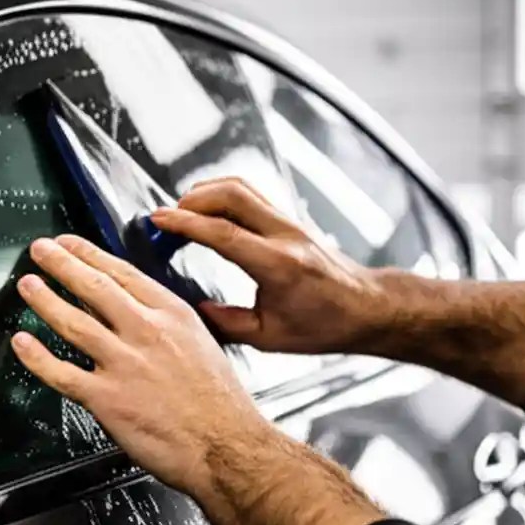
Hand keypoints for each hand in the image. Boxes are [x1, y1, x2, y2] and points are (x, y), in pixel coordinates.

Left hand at [10, 235, 274, 497]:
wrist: (227, 447)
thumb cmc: (220, 405)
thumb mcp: (200, 344)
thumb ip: (165, 325)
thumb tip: (133, 310)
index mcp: (171, 315)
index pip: (121, 272)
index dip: (88, 254)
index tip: (69, 244)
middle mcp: (146, 332)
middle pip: (93, 287)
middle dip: (60, 264)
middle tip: (40, 251)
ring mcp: (124, 364)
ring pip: (72, 322)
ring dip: (44, 300)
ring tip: (27, 285)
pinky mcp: (107, 398)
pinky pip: (61, 373)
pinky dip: (35, 356)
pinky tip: (22, 342)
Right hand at [150, 177, 391, 355]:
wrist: (366, 307)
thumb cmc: (325, 324)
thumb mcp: (270, 337)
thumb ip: (227, 323)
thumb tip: (193, 309)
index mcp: (279, 266)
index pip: (223, 233)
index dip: (185, 224)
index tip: (158, 220)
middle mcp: (285, 236)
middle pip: (230, 194)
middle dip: (190, 201)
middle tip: (166, 219)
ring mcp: (290, 222)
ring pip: (241, 187)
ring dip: (206, 193)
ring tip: (183, 214)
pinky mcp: (289, 219)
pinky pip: (251, 193)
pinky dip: (222, 195)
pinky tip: (208, 212)